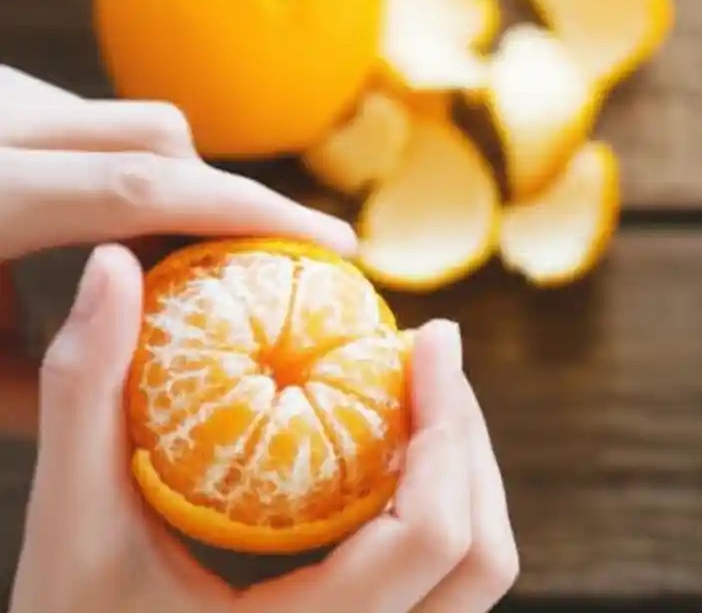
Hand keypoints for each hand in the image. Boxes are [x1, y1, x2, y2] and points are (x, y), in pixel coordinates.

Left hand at [0, 65, 356, 437]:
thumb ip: (46, 388)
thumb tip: (142, 396)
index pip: (149, 186)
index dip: (253, 213)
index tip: (336, 249)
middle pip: (158, 136)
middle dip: (226, 196)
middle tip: (279, 265)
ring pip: (128, 124)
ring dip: (169, 188)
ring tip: (176, 266)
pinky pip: (89, 123)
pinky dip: (122, 174)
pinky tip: (100, 236)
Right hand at [10, 245, 517, 612]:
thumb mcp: (70, 527)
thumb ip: (86, 397)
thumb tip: (113, 269)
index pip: (430, 538)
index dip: (449, 425)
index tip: (432, 337)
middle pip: (483, 557)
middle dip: (469, 441)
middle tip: (433, 356)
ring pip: (476, 575)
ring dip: (466, 473)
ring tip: (423, 394)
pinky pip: (443, 582)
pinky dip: (442, 506)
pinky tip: (392, 452)